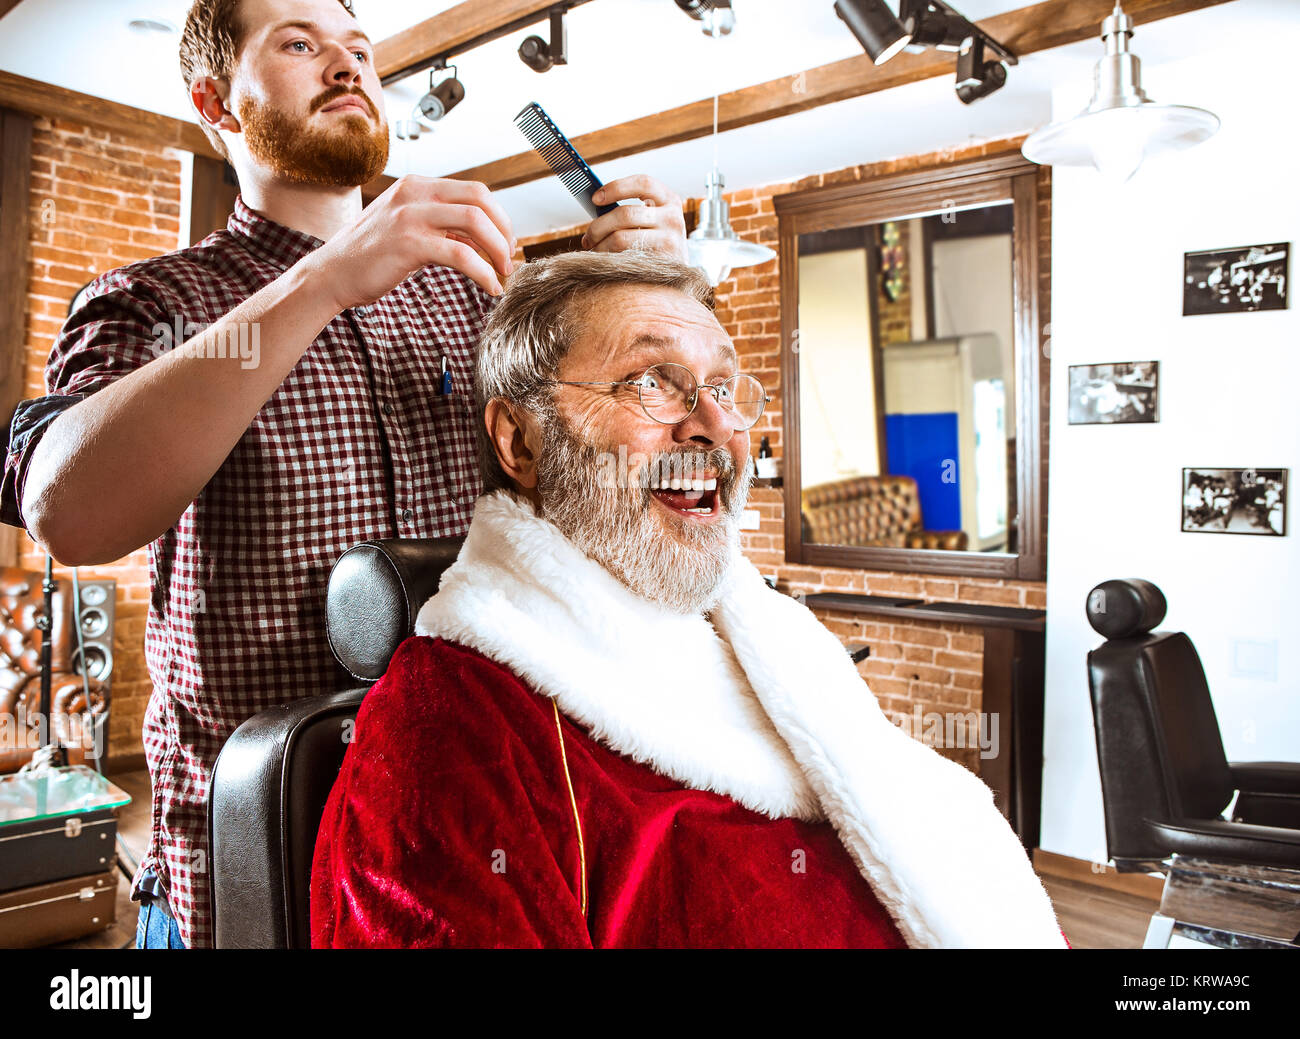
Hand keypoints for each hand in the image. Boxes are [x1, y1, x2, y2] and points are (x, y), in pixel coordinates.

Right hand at [310, 175, 515, 311]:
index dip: (499, 217)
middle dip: (504, 230)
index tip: (506, 242)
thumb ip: (440, 224)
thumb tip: (482, 237)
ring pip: (475, 223)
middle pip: (480, 199)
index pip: (474, 191)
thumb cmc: (370, 255)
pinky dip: (483, 272)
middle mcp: (414, 193)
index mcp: (417, 185)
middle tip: (509, 258)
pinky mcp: (409, 244)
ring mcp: (411, 216)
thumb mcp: (407, 226)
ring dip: (498, 251)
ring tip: (502, 273)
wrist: (332, 273)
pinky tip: (489, 286)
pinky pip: (461, 255)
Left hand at [582, 175, 687, 261]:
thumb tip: (595, 206)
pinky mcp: (661, 263)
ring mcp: (670, 241)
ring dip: (600, 246)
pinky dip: (609, 260)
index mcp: (669, 199)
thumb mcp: (652, 218)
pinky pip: (625, 259)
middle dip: (598, 226)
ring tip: (595, 250)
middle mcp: (673, 218)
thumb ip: (631, 209)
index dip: (616, 187)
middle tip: (588, 237)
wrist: (677, 270)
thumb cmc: (656, 240)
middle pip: (625, 214)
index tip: (595, 198)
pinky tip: (607, 261)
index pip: (642, 183)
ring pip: (621, 239)